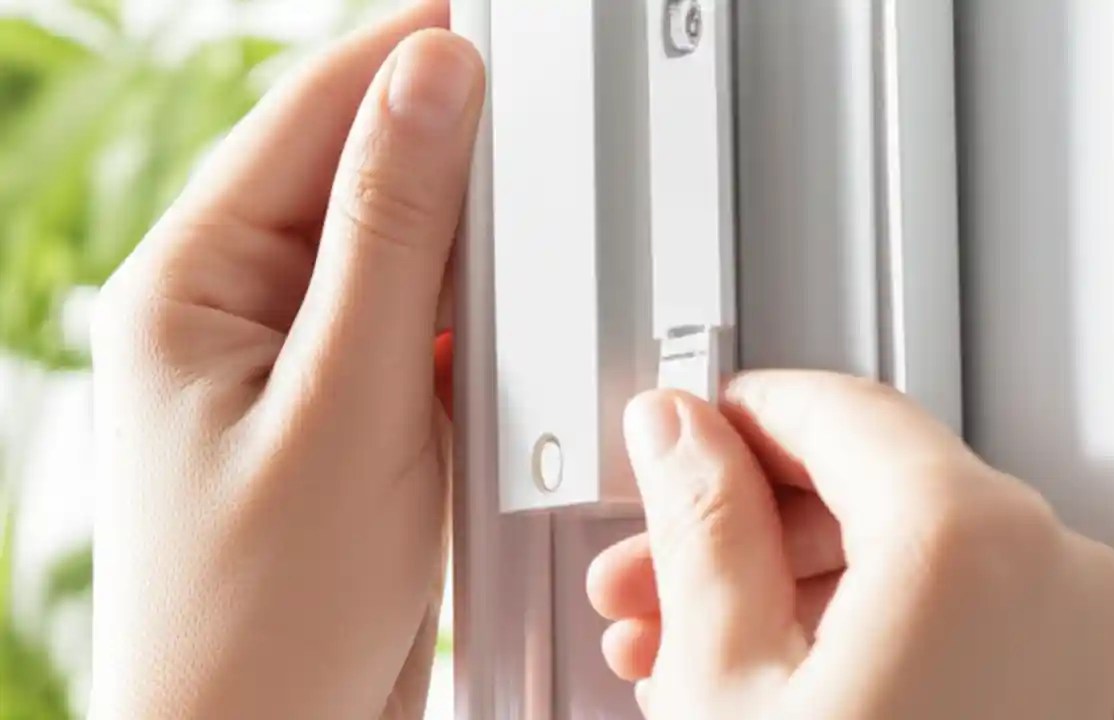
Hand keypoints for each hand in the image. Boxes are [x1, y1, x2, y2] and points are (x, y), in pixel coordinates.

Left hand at [88, 3, 482, 717]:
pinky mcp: (332, 410)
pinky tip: (496, 325)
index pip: (306, 114)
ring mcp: (280, 362)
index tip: (489, 17)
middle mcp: (223, 312)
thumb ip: (395, 234)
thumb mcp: (349, 401)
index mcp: (188, 285)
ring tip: (521, 223)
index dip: (403, 50)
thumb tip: (429, 86)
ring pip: (382, 247)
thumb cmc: (267, 614)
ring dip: (456, 232)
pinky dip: (459, 311)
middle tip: (531, 119)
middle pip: (344, 171)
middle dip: (440, 139)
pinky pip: (400, 320)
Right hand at [588, 372, 1113, 719]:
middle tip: (646, 556)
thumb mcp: (723, 677)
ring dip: (778, 576)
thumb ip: (700, 524)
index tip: (679, 435)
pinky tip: (752, 665)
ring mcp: (1070, 637)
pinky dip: (847, 618)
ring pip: (901, 546)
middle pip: (869, 481)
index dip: (737, 416)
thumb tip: (678, 435)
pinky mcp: (1060, 688)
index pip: (838, 410)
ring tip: (672, 633)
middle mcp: (1051, 575)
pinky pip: (941, 607)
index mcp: (971, 542)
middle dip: (740, 518)